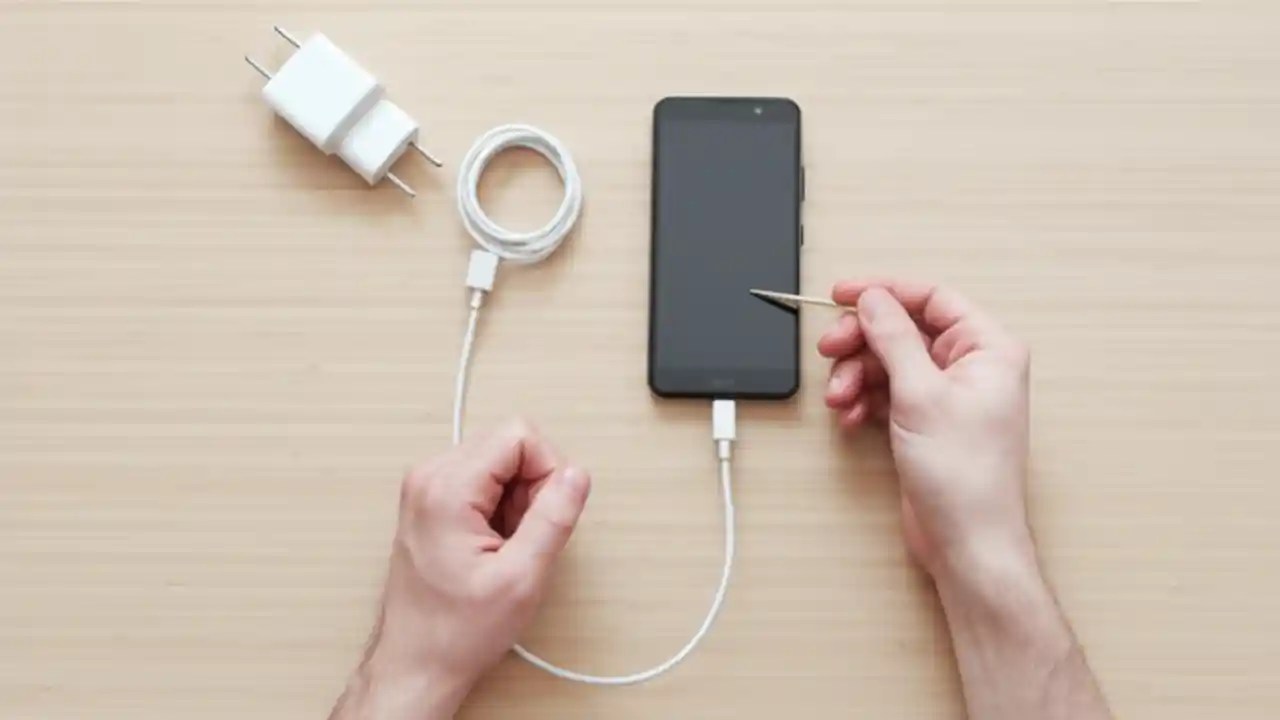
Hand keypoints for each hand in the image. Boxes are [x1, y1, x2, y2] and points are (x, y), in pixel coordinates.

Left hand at [330, 419, 590, 719]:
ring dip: (517, 498)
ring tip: (506, 547)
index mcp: (447, 488)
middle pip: (508, 444)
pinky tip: (493, 546)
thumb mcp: (521, 579)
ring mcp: (426, 487)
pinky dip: (499, 507)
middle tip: (524, 538)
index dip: (548, 471)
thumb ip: (553, 518)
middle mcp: (429, 476)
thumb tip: (577, 474)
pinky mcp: (430, 501)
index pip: (520, 436)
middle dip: (532, 485)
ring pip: (498, 461)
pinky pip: (481, 480)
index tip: (543, 517)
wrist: (416, 663)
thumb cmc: (457, 631)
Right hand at [818, 280, 1033, 581]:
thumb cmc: (965, 476)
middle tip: (830, 350)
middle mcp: (972, 367)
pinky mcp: (927, 421)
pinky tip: (851, 416)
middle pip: (904, 330)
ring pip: (889, 363)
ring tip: (840, 398)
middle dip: (862, 341)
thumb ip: (893, 339)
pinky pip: (887, 393)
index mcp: (988, 349)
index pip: (932, 298)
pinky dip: (864, 400)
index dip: (884, 292)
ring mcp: (948, 396)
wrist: (967, 542)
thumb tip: (873, 299)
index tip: (842, 294)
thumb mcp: (920, 394)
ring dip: (857, 375)